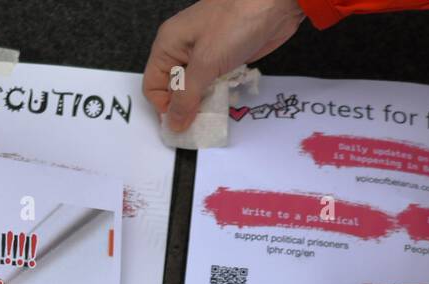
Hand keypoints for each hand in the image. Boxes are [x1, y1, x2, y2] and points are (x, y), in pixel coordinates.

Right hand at [143, 0, 305, 131]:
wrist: (275, 2)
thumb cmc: (235, 23)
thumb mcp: (205, 63)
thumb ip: (186, 98)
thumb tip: (173, 125)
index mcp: (168, 45)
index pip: (153, 87)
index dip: (164, 108)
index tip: (181, 123)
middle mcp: (182, 50)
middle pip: (174, 90)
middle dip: (185, 108)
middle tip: (201, 120)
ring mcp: (204, 54)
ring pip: (195, 90)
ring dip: (204, 102)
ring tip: (217, 107)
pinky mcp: (223, 59)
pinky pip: (213, 84)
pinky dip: (219, 94)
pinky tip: (228, 95)